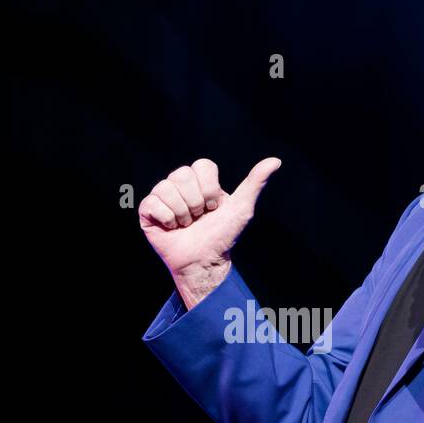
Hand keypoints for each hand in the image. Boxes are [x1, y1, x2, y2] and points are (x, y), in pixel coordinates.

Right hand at [139, 157, 281, 307]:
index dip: (209, 188)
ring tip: (186, 225)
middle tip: (199, 218)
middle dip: (196, 202)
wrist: (204, 261)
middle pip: (181, 175)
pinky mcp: (147, 211)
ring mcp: (162, 196)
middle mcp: (179, 184)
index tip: (214, 206)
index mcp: (200, 180)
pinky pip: (153, 203)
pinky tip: (172, 228)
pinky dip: (167, 219)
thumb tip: (275, 161)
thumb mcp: (242, 209)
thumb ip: (255, 183)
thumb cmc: (222, 236)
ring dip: (182, 213)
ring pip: (166, 188)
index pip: (202, 165)